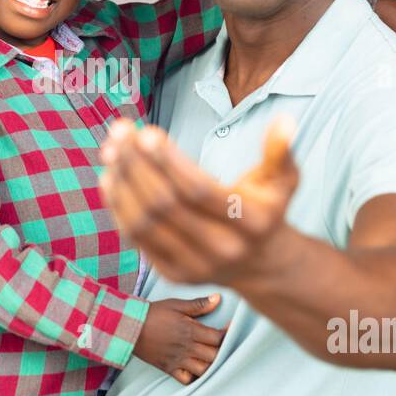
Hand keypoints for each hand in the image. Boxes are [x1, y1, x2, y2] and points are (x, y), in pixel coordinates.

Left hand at [99, 115, 298, 287]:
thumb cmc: (267, 210)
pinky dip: (119, 207)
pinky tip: (110, 177)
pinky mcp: (172, 275)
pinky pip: (136, 239)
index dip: (170, 162)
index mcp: (251, 224)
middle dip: (137, 165)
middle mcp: (222, 249)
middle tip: (121, 131)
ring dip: (122, 184)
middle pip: (166, 205)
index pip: (199, 191)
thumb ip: (280, 152)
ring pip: (145, 224)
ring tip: (111, 150)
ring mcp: (195, 267)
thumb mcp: (283, 182)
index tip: (147, 133)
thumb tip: (284, 120)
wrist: (261, 266)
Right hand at [133, 294, 224, 384]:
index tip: (229, 327)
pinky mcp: (169, 368)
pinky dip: (195, 377)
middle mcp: (187, 348)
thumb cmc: (153, 313)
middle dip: (222, 350)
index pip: (218, 337)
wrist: (129, 327)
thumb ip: (198, 304)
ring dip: (211, 365)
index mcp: (190, 330)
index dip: (227, 333)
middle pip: (215, 356)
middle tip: (222, 344)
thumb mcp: (176, 304)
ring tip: (212, 357)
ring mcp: (178, 360)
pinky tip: (196, 369)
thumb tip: (218, 298)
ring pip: (204, 370)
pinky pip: (187, 380)